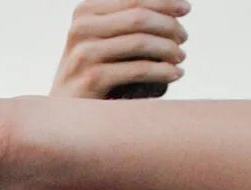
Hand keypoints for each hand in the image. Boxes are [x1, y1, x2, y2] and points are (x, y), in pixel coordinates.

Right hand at [54, 0, 188, 98]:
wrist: (64, 118)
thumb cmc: (92, 75)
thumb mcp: (104, 41)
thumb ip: (128, 22)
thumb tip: (174, 6)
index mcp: (84, 12)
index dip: (165, 1)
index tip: (186, 9)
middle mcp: (80, 29)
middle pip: (139, 17)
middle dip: (169, 26)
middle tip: (183, 39)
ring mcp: (83, 55)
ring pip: (141, 41)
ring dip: (169, 49)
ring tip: (180, 57)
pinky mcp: (91, 80)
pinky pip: (138, 68)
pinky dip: (163, 71)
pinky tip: (175, 74)